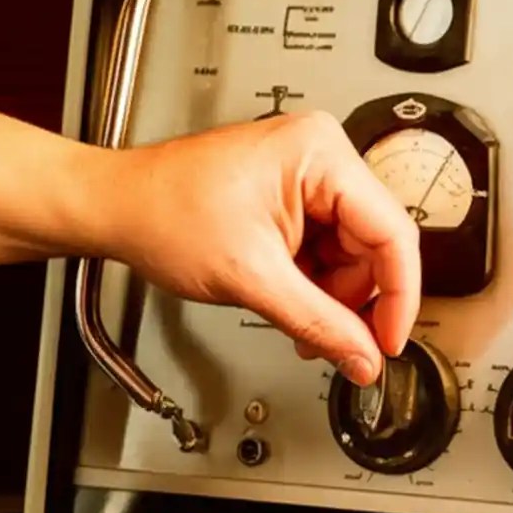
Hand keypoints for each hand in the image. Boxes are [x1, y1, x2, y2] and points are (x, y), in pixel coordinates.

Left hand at [101, 111, 420, 385]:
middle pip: (374, 247)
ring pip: (353, 256)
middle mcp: (322, 157)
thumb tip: (364, 357)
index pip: (392, 232)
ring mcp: (309, 178)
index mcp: (320, 154)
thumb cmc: (161, 212)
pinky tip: (292, 303)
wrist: (115, 208)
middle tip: (338, 342)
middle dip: (354, 302)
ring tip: (299, 324)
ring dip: (332, 300)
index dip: (398, 296)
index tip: (389, 341)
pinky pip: (327, 252)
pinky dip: (315, 287)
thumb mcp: (252, 278)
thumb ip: (319, 323)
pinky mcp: (295, 199)